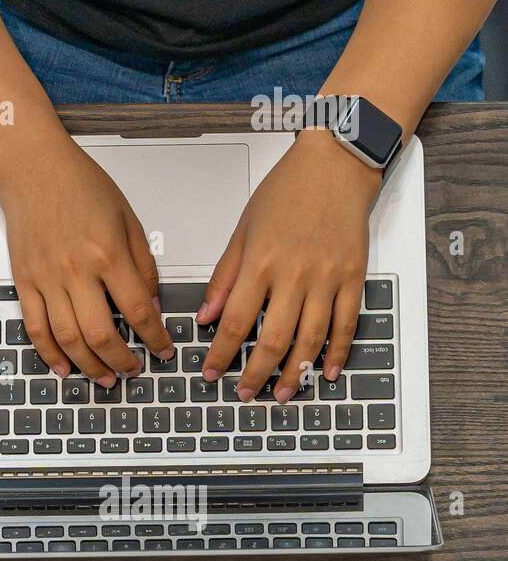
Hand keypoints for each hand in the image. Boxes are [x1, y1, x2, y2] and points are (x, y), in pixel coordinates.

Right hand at [1, 139, 172, 386]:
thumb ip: (142, 264)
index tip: (163, 350)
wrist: (32, 169)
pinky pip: (35, 326)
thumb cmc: (80, 185)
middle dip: (122, 361)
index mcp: (108, 254)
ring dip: (89, 366)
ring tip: (104, 378)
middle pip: (102, 334)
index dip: (155, 338)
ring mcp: (46, 279)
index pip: (138, 311)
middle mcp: (76, 271)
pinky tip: (63, 367)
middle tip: (133, 371)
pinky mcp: (24, 281)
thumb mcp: (128, 219)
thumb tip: (150, 303)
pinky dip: (49, 353)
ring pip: (68, 338)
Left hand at [200, 128, 382, 401]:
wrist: (334, 167)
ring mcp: (328, 279)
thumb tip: (206, 316)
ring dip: (295, 372)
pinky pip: (347, 325)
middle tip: (245, 393)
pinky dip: (337, 352)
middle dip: (256, 373)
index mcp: (260, 263)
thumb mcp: (241, 230)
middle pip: (272, 339)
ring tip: (282, 393)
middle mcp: (294, 275)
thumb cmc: (285, 193)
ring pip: (311, 339)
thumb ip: (223, 277)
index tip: (211, 372)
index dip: (221, 353)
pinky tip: (327, 371)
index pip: (235, 322)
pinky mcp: (354, 278)